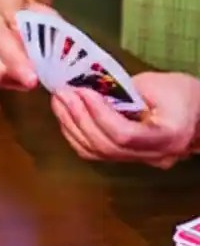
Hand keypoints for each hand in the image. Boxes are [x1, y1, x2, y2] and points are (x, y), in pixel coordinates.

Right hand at [0, 0, 45, 89]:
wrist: (1, 12)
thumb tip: (58, 56)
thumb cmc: (28, 14)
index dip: (22, 32)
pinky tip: (20, 83)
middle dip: (14, 61)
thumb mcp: (42, 13)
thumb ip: (49, 29)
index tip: (34, 48)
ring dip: (6, 75)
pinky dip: (4, 81)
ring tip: (27, 84)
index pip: (12, 13)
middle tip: (32, 80)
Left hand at [51, 73, 199, 168]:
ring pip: (96, 152)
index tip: (81, 92)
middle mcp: (152, 156)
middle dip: (78, 118)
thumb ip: (123, 91)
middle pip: (105, 146)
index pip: (124, 135)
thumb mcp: (158, 84)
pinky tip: (66, 115)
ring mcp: (138, 161)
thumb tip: (87, 91)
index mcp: (167, 137)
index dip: (98, 115)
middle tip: (62, 94)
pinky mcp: (124, 159)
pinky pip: (95, 152)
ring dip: (71, 126)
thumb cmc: (181, 94)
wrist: (196, 113)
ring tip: (59, 101)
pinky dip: (76, 134)